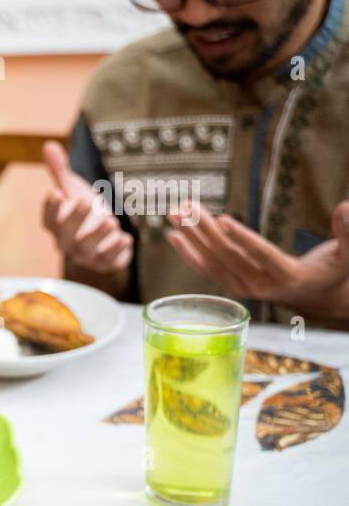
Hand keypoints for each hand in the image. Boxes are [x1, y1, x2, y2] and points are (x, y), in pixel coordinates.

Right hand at [41, 141, 133, 274]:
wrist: (104, 237)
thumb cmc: (84, 212)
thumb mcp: (74, 189)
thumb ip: (61, 171)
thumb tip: (48, 145)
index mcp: (56, 227)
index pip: (48, 220)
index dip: (50, 208)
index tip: (57, 191)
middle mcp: (67, 243)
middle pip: (65, 236)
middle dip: (75, 219)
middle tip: (86, 202)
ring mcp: (85, 256)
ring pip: (87, 250)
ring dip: (98, 235)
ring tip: (111, 221)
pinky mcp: (104, 263)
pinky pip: (108, 261)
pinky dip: (117, 250)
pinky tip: (126, 238)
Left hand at [167, 201, 348, 317]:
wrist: (318, 298)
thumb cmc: (333, 271)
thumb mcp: (348, 255)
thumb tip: (346, 206)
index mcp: (288, 276)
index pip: (261, 256)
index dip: (242, 238)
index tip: (222, 220)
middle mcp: (261, 285)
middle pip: (230, 256)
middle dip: (206, 231)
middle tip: (187, 207)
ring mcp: (244, 288)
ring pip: (214, 262)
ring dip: (192, 237)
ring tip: (174, 214)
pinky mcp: (233, 286)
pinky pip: (207, 270)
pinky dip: (190, 253)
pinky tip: (173, 235)